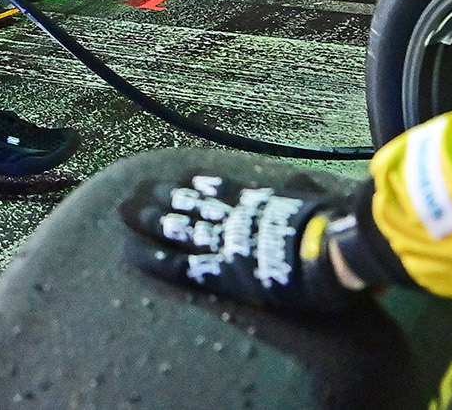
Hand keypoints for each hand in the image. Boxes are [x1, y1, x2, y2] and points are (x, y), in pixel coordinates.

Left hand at [120, 172, 383, 315]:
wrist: (325, 253)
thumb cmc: (328, 228)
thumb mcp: (313, 198)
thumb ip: (298, 190)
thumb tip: (298, 182)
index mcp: (253, 200)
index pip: (214, 186)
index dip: (191, 183)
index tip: (173, 179)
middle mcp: (229, 216)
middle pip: (185, 203)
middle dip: (157, 198)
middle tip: (132, 194)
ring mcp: (219, 242)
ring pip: (173, 226)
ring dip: (145, 218)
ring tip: (122, 213)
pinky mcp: (214, 272)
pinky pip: (174, 264)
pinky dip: (151, 256)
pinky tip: (129, 250)